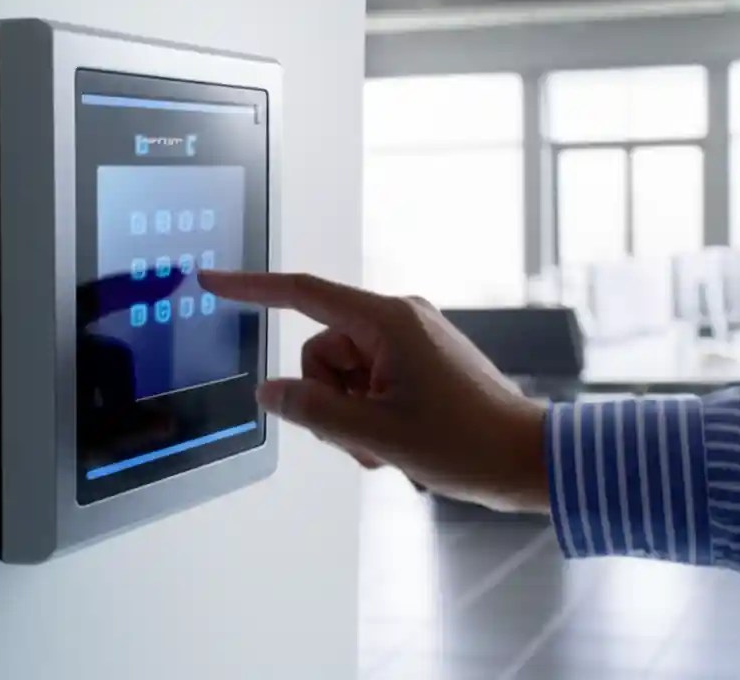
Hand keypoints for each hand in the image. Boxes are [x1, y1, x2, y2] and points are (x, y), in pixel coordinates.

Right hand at [199, 271, 549, 512]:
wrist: (527, 459)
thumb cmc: (466, 442)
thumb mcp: (375, 434)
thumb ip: (313, 410)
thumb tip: (271, 392)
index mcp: (387, 321)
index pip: (302, 294)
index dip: (252, 288)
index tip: (213, 279)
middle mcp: (398, 320)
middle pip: (321, 352)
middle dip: (328, 401)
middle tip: (363, 438)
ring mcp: (410, 340)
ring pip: (341, 375)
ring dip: (350, 417)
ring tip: (386, 446)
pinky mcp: (419, 361)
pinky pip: (366, 383)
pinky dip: (368, 416)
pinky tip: (395, 443)